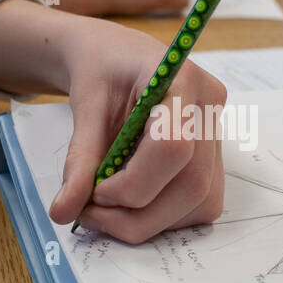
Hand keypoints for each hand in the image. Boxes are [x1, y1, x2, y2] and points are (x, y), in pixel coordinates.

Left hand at [48, 20, 226, 241]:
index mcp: (183, 79)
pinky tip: (131, 204)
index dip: (133, 183)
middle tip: (91, 214)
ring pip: (199, 203)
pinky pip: (198, 206)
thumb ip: (80, 159)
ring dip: (147, 222)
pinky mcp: (214, 162)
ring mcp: (218, 137)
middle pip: (192, 183)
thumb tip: (64, 212)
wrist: (116, 60)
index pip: (173, 146)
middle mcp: (210, 109)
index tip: (95, 193)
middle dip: (138, 214)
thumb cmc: (102, 71)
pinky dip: (160, 217)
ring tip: (106, 211)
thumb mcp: (85, 106)